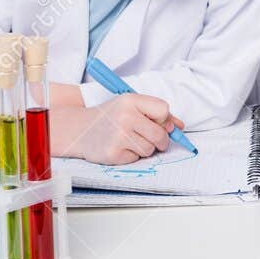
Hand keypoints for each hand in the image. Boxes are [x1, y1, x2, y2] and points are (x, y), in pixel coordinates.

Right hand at [51, 93, 185, 163]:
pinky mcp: (113, 153)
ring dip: (145, 148)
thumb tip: (180, 126)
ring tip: (130, 140)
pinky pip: (136, 158)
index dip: (165, 120)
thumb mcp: (131, 106)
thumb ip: (156, 113)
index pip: (163, 110)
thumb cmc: (110, 116)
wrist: (79, 129)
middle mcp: (125, 117)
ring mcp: (118, 136)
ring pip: (150, 149)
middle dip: (161, 141)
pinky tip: (121, 148)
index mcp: (131, 100)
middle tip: (154, 140)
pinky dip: (132, 156)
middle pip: (160, 134)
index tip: (158, 123)